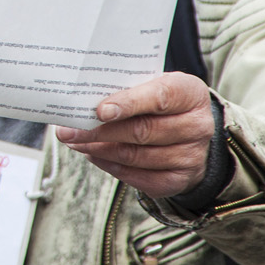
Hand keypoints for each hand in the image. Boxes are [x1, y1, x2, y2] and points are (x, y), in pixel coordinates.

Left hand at [54, 72, 215, 199]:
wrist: (189, 131)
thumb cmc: (161, 101)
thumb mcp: (152, 85)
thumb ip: (126, 90)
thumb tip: (82, 101)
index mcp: (190, 93)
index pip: (159, 97)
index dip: (129, 104)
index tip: (99, 110)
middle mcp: (197, 126)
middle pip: (142, 131)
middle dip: (99, 132)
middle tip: (68, 130)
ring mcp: (191, 156)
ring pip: (135, 156)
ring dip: (98, 150)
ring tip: (75, 142)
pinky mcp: (179, 180)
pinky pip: (138, 178)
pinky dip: (110, 166)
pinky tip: (93, 155)